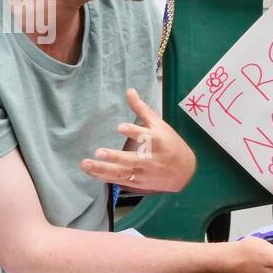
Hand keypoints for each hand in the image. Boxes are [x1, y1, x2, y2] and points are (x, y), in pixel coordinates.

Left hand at [81, 88, 196, 193]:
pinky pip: (120, 180)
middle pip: (131, 159)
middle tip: (99, 152)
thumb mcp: (160, 125)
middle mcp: (150, 158)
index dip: (133, 131)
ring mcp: (144, 172)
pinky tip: (91, 172)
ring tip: (85, 164)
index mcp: (157, 141)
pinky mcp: (138, 182)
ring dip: (103, 169)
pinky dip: (105, 177)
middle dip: (115, 157)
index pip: (145, 136)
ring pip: (122, 172)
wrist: (186, 173)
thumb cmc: (171, 145)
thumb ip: (142, 109)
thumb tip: (129, 91)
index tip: (120, 127)